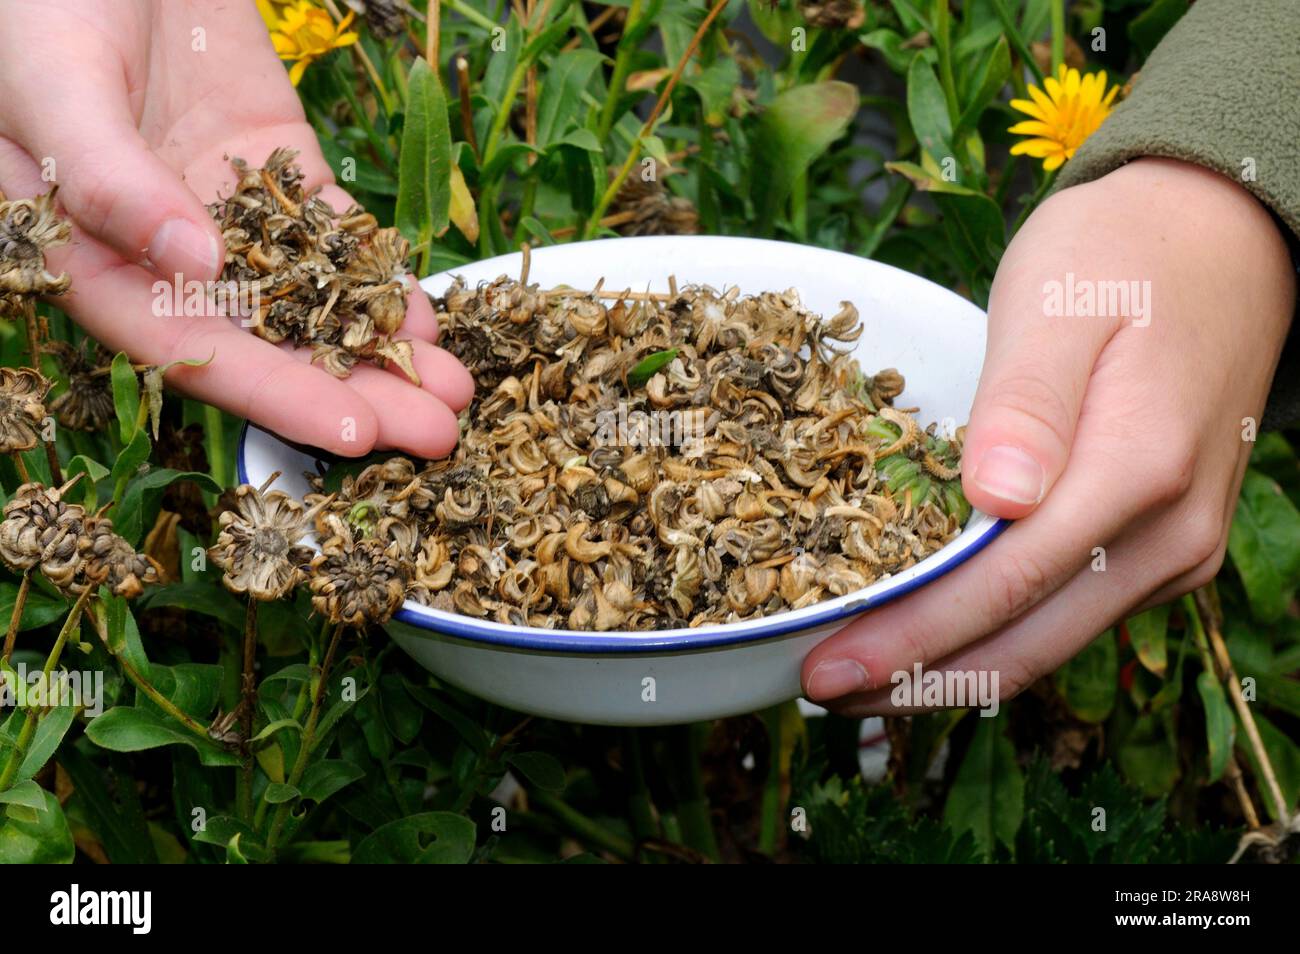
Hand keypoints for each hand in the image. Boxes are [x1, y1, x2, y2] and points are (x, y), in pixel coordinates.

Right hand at [0, 0, 472, 457]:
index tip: (354, 435)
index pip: (191, 348)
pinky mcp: (273, 167)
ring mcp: (226, 212)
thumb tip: (193, 266)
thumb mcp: (54, 85)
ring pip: (310, 298)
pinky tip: (428, 314)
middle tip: (438, 433)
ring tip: (454, 390)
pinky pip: (333, 233)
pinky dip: (379, 274)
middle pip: (268, 343)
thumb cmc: (40, 5)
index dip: (276, 397)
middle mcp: (163, 253)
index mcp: (92, 256)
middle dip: (355, 392)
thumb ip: (109, 178)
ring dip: (381, 348)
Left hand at [803, 158, 1295, 712]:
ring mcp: (1174, 549)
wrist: (1223, 236)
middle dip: (916, 678)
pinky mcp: (1162, 546)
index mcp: (1139, 472)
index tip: (826, 667)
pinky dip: (995, 635)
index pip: (1005, 586)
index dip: (911, 638)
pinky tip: (934, 635)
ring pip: (1049, 641)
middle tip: (817, 689)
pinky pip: (1070, 614)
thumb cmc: (1126, 254)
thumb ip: (1026, 402)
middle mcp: (1170, 535)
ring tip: (861, 676)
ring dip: (952, 669)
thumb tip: (995, 501)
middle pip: (1027, 641)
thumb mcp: (1058, 300)